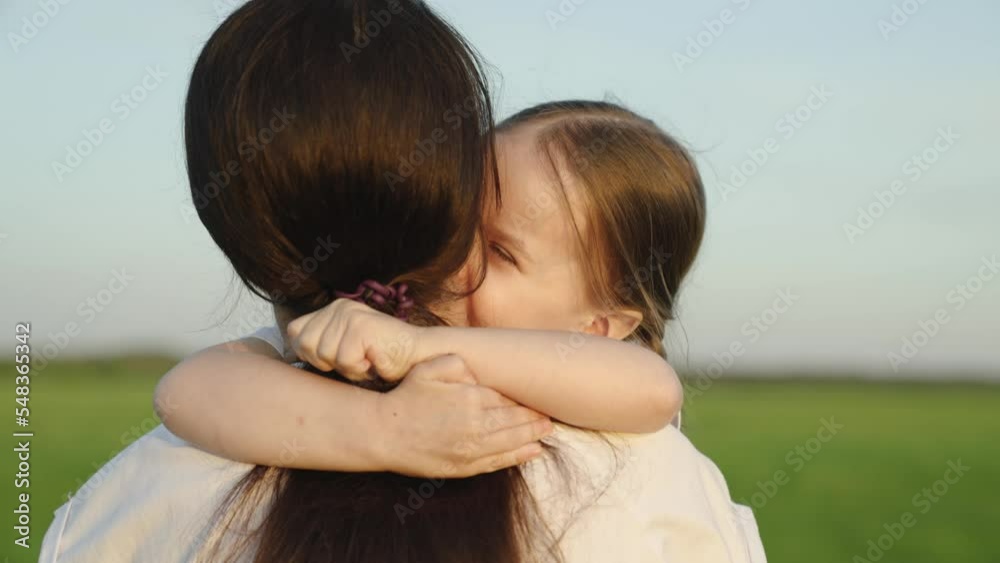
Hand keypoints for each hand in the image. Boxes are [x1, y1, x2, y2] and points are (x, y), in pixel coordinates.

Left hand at [286, 299, 423, 380]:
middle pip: (305, 346)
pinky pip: (344, 361)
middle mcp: (339, 307)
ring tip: (366, 359)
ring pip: (323, 355)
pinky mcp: (360, 328)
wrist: (418, 357)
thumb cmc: (380, 360)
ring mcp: (350, 315)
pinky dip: (359, 370)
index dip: (310, 354)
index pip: (296, 333)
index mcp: (332, 309)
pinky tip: (374, 361)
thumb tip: (287, 354)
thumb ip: (319, 345)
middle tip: (355, 359)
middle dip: (328, 363)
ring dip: (346, 368)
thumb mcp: (342, 348)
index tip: (337, 358)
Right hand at [373, 354, 552, 477]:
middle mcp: (476, 425)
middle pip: (516, 421)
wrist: (383, 432)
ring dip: (533, 436)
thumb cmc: (406, 397)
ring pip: (512, 442)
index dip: (524, 399)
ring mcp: (471, 449)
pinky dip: (519, 456)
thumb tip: (478, 371)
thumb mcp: (429, 368)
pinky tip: (533, 451)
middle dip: (535, 418)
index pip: (508, 399)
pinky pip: (498, 462)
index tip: (537, 395)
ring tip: (548, 430)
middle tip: (550, 414)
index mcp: (471, 398)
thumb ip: (458, 363)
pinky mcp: (464, 466)